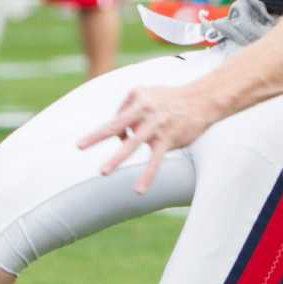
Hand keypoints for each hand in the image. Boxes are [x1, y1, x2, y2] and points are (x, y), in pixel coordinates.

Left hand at [77, 81, 223, 194]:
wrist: (203, 99)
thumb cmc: (172, 99)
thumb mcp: (148, 93)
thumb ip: (130, 108)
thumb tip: (120, 132)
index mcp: (137, 96)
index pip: (117, 116)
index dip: (110, 131)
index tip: (101, 140)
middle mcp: (145, 109)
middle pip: (116, 125)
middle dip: (96, 136)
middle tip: (79, 146)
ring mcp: (156, 125)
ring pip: (133, 143)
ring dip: (117, 158)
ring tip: (103, 172)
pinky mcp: (168, 138)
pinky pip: (155, 160)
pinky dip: (147, 175)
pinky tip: (139, 191)